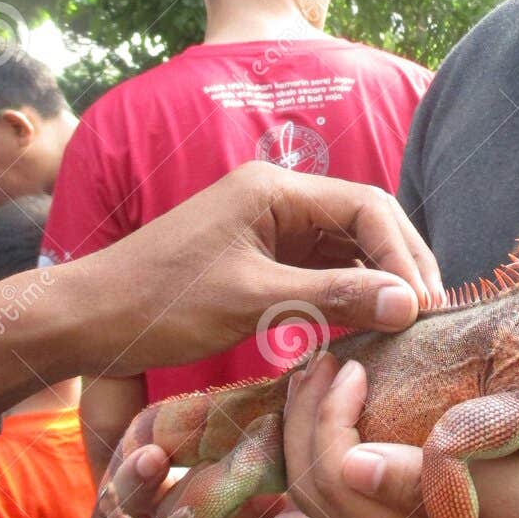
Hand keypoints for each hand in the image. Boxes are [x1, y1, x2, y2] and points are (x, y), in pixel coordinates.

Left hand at [0, 164, 445, 410]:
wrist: (88, 319)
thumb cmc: (160, 305)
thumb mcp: (252, 301)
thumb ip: (332, 297)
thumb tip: (408, 303)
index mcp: (274, 190)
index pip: (366, 207)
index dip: (403, 255)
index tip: (425, 306)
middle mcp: (276, 198)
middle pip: (363, 222)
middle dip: (399, 265)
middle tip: (430, 317)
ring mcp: (268, 228)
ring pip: (345, 248)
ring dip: (378, 282)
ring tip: (408, 326)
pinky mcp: (260, 258)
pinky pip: (320, 270)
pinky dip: (348, 295)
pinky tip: (367, 327)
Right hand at [105, 440, 355, 517]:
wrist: (337, 511)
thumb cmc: (289, 465)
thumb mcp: (263, 438)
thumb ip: (237, 417)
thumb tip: (240, 380)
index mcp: (173, 495)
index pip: (134, 491)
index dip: (135, 478)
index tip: (153, 454)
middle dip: (192, 496)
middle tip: (219, 472)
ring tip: (275, 496)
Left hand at [282, 353, 518, 517]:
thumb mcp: (499, 478)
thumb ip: (426, 477)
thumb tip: (351, 463)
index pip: (337, 480)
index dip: (330, 418)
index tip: (352, 368)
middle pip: (312, 487)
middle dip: (305, 419)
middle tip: (323, 360)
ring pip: (318, 485)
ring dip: (308, 426)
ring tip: (321, 371)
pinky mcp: (393, 514)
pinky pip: (338, 479)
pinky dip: (326, 435)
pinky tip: (336, 396)